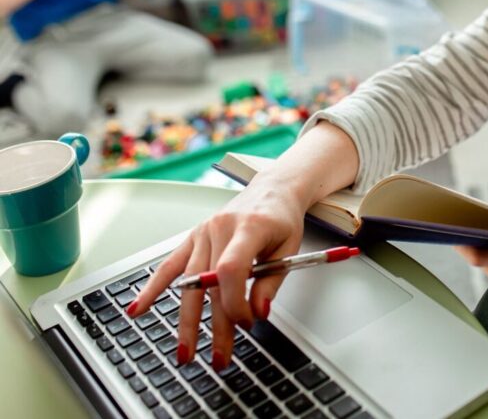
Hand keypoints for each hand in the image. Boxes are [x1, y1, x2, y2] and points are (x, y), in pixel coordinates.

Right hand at [127, 178, 306, 369]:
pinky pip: (169, 264)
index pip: (232, 269)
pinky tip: (138, 308)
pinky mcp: (193, 236)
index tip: (248, 322)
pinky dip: (152, 288)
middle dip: (216, 325)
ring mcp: (204, 231)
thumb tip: (258, 312)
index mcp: (249, 227)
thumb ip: (272, 281)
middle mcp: (221, 227)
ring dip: (187, 321)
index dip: (236, 302)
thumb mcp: (290, 248)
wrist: (272, 189)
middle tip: (220, 357)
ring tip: (186, 352)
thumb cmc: (282, 217)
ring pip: (189, 282)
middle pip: (211, 283)